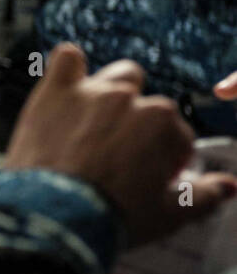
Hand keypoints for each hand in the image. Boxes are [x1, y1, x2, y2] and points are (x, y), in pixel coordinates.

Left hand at [5, 43, 236, 245]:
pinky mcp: (55, 91)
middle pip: (147, 103)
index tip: (149, 172)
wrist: (54, 214)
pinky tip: (68, 84)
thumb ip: (204, 195)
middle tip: (124, 152)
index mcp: (161, 123)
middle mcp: (129, 99)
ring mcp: (91, 91)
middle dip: (141, 123)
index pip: (175, 132)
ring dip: (115, 91)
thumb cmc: (111, 215)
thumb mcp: (169, 214)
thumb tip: (227, 187)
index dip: (164, 155)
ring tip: (101, 121)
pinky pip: (66, 58)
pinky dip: (69, 67)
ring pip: (116, 75)